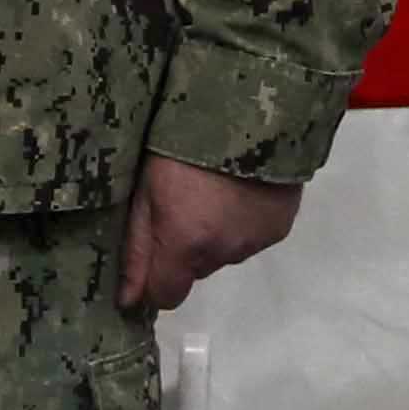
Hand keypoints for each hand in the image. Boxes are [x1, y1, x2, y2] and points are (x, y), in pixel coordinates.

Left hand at [118, 153, 300, 315]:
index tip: (149, 259)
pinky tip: (241, 190)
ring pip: (225, 252)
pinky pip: (252, 237)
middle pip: (196, 270)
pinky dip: (243, 222)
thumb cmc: (181, 141)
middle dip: (186, 248)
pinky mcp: (280, 226)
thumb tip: (127, 299)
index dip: (154, 283)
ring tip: (215, 191)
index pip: (166, 296)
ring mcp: (256, 240)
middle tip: (183, 204)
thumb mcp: (146, 189)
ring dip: (216, 234)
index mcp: (185, 244)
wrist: (249, 109)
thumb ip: (136, 248)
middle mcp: (223, 252)